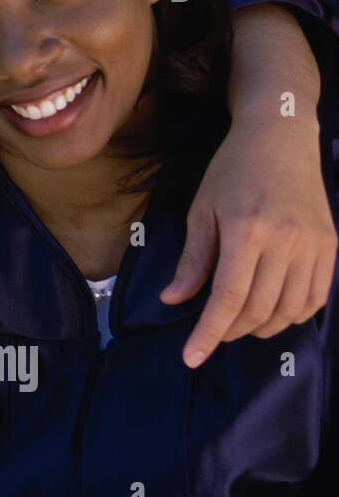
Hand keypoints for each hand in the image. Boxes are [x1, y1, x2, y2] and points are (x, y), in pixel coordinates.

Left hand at [163, 113, 335, 366]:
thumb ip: (193, 260)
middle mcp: (286, 241)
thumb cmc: (232, 171)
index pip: (228, 299)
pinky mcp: (331, 245)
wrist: (279, 138)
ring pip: (290, 310)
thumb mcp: (201, 210)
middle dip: (230, 330)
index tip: (191, 358)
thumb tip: (173, 300)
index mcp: (246, 230)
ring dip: (261, 326)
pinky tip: (273, 311)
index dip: (208, 334)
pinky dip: (294, 314)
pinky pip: (317, 297)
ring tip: (239, 322)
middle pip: (259, 310)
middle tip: (212, 331)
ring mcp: (314, 244)